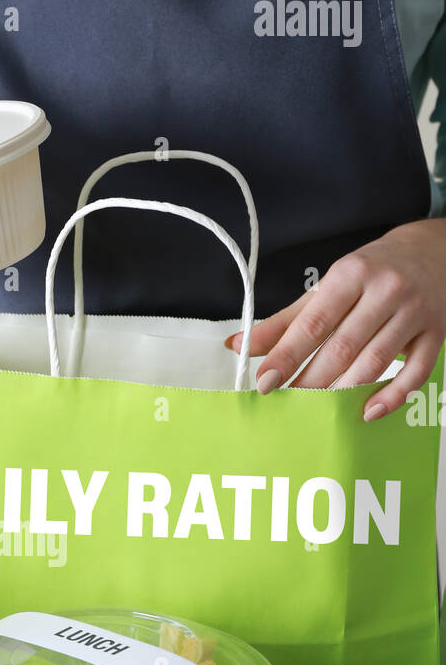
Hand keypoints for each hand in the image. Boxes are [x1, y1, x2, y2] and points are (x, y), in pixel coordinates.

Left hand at [226, 219, 445, 418]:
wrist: (435, 251)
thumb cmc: (372, 271)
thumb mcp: (328, 286)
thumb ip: (285, 319)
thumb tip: (238, 345)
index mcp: (351, 274)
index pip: (314, 323)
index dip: (287, 355)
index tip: (265, 382)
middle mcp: (385, 291)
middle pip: (342, 347)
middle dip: (311, 381)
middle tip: (287, 404)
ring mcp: (414, 313)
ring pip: (375, 362)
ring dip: (344, 392)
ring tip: (319, 413)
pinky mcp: (436, 333)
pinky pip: (415, 372)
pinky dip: (392, 396)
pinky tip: (367, 411)